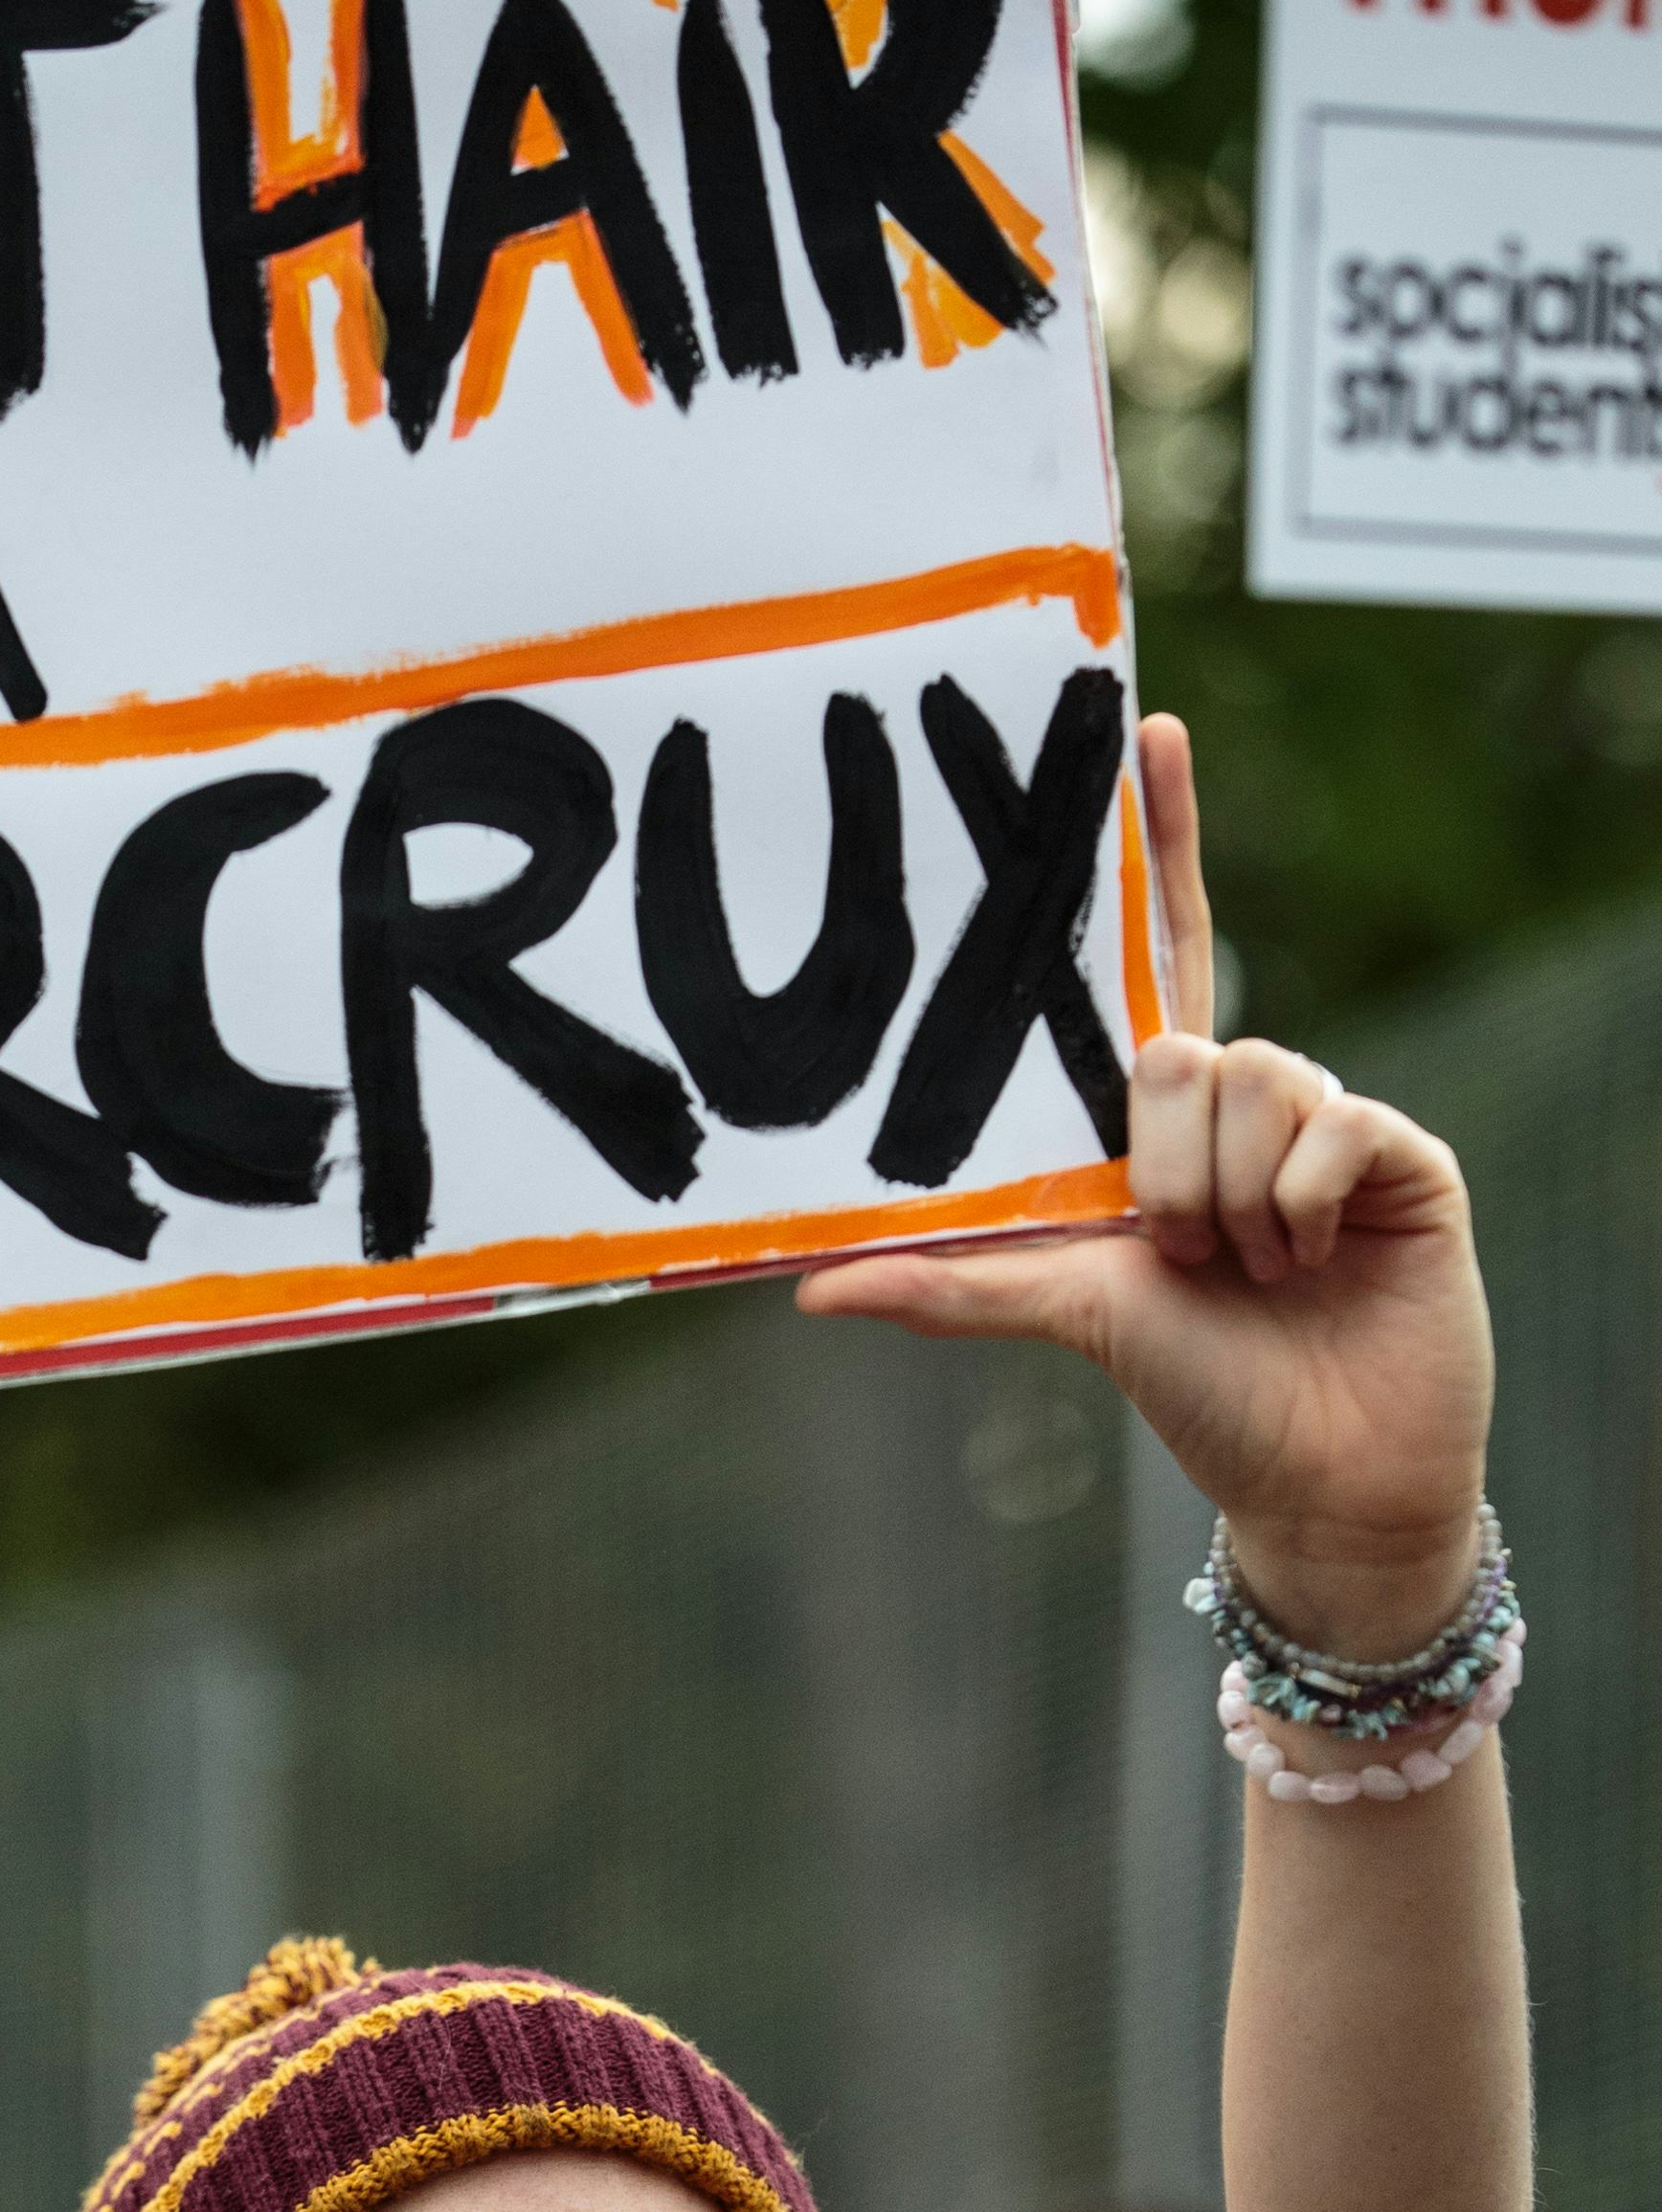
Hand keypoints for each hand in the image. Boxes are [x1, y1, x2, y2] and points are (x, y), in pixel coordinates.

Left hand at [798, 717, 1491, 1663]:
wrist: (1325, 1481)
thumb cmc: (1200, 1394)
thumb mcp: (1067, 1316)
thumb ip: (951, 1287)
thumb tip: (810, 1289)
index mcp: (1165, 1120)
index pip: (1162, 953)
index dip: (1158, 844)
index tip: (1146, 729)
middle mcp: (1245, 1099)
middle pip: (1180, 1044)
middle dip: (1164, 1167)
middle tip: (1188, 1255)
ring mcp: (1327, 1121)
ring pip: (1250, 1084)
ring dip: (1233, 1204)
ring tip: (1259, 1273)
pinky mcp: (1401, 1154)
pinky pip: (1328, 1126)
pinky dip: (1303, 1207)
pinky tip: (1320, 1260)